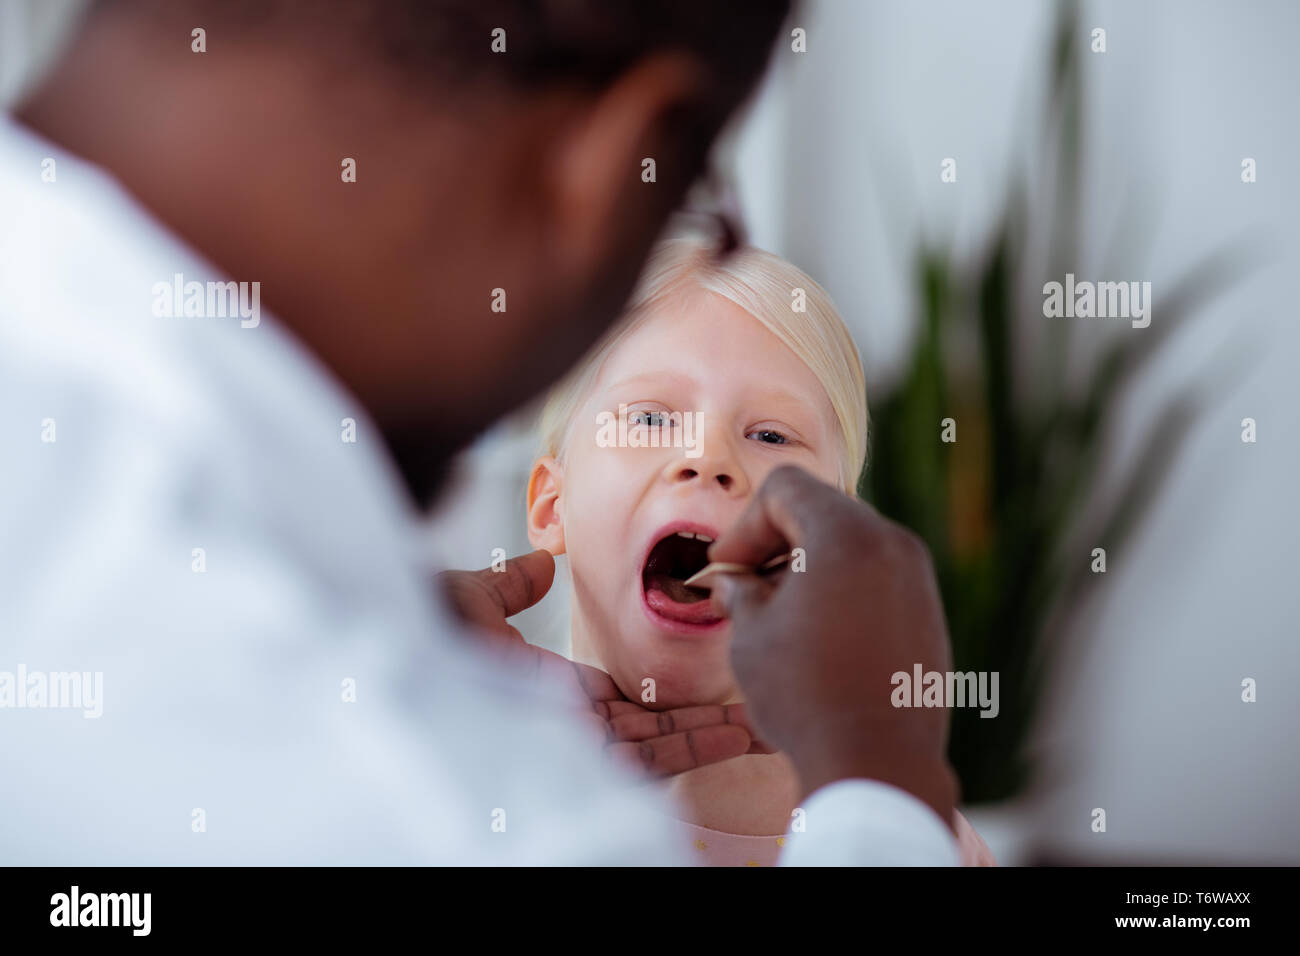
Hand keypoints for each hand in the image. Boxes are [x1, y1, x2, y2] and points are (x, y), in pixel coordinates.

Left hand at [437, 550, 768, 777]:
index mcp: (547, 691)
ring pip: (656, 750)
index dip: (667, 698)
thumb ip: (508, 587)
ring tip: (764, 730)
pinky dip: (690, 751)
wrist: (386, 659)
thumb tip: (540, 564)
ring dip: (712, 740)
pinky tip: (733, 736)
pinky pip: (641, 763)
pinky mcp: (572, 761)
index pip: (622, 701)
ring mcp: (571, 746)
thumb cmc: (415, 632)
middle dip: (706, 726)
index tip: (707, 689)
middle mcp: (567, 726)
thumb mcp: (471, 598)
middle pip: (652, 731)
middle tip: (758, 720)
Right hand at [707, 466, 958, 828]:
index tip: (727, 569)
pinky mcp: (928, 613)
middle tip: (745, 588)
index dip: (745, 524)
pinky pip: (877, 578)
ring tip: (779, 617)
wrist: (876, 764)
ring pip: (851, 544)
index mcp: (847, 535)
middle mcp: (893, 544)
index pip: (786, 488)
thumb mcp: (751, 636)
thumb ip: (740, 592)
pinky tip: (817, 638)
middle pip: (821, 510)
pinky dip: (842, 590)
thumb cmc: (804, 696)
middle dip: (775, 542)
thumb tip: (733, 583)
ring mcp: (917, 579)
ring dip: (808, 566)